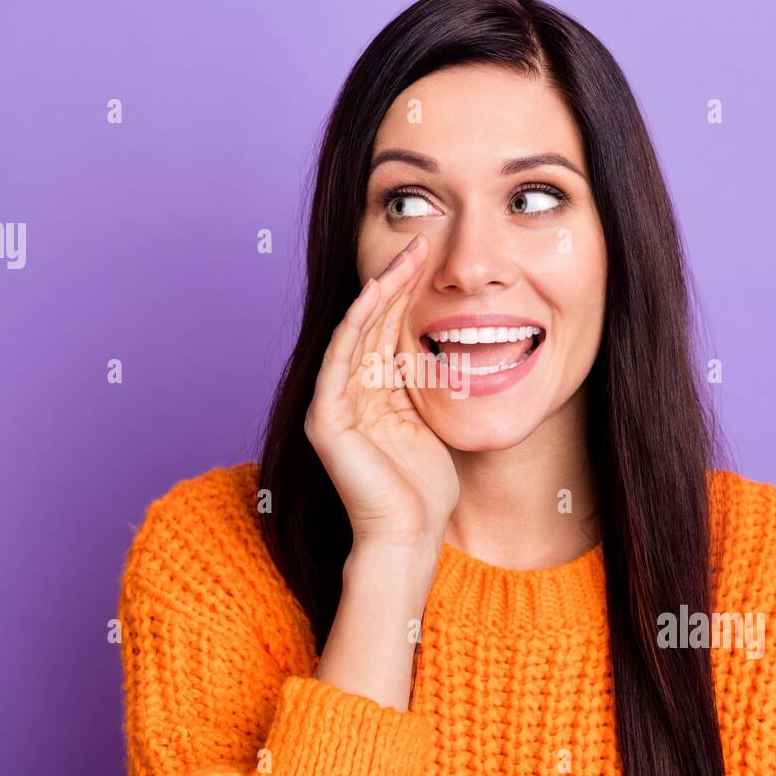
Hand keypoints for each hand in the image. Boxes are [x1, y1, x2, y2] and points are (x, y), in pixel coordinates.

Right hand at [303, 232, 458, 566]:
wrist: (410, 536)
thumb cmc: (426, 489)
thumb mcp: (433, 419)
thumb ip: (428, 381)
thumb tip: (450, 342)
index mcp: (371, 391)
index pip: (387, 327)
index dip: (408, 289)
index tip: (434, 253)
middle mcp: (346, 391)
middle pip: (371, 321)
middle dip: (397, 278)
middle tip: (423, 239)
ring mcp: (332, 404)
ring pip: (356, 330)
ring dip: (381, 290)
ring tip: (407, 255)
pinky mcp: (325, 419)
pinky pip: (342, 358)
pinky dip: (358, 323)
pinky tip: (377, 293)